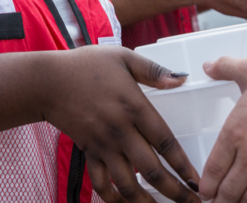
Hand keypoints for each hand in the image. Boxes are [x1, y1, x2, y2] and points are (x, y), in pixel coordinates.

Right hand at [38, 46, 200, 202]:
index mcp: (134, 106)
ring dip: (146, 202)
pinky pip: (101, 184)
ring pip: (127, 184)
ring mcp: (103, 145)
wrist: (49, 81)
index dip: (183, 164)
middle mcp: (120, 131)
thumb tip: (182, 77)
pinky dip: (113, 199)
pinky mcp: (88, 152)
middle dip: (173, 192)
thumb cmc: (87, 65)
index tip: (197, 181)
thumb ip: (153, 70)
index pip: (165, 141)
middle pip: (151, 170)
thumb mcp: (123, 58)